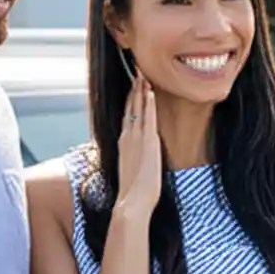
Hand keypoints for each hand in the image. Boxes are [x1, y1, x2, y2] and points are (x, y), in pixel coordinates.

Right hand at [115, 75, 160, 221]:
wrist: (132, 202)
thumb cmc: (134, 192)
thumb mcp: (132, 169)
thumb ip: (134, 158)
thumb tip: (139, 157)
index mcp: (124, 143)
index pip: (127, 116)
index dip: (130, 100)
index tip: (133, 86)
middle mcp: (127, 137)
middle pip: (130, 108)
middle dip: (134, 89)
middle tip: (137, 72)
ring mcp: (136, 139)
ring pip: (137, 109)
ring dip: (140, 91)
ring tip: (143, 75)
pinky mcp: (147, 142)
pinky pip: (147, 118)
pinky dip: (147, 104)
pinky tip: (150, 92)